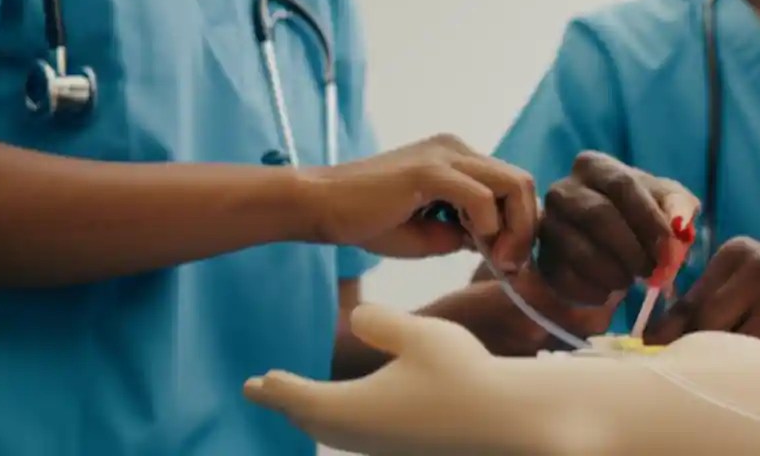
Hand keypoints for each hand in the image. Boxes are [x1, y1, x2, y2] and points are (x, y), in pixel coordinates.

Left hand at [244, 304, 503, 454]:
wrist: (506, 421)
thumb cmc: (462, 374)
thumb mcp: (418, 334)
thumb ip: (380, 322)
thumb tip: (356, 317)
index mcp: (351, 407)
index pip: (296, 396)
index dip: (273, 387)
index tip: (253, 383)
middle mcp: (360, 434)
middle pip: (311, 418)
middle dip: (287, 402)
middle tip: (263, 390)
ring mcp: (384, 447)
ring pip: (334, 431)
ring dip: (314, 414)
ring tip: (302, 403)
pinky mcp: (406, 451)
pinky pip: (357, 437)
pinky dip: (341, 423)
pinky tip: (355, 415)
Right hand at [302, 134, 537, 265]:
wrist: (321, 207)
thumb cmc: (369, 221)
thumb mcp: (431, 234)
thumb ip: (467, 234)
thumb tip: (501, 247)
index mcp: (459, 159)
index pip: (513, 187)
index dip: (522, 226)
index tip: (509, 263)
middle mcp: (458, 150)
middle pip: (522, 183)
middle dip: (527, 229)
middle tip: (510, 265)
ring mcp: (446, 155)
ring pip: (512, 184)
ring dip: (515, 228)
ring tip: (498, 259)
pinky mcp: (429, 170)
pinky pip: (481, 197)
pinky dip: (487, 225)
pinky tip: (471, 243)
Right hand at [537, 151, 700, 305]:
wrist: (609, 245)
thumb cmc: (641, 215)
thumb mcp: (667, 204)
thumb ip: (679, 209)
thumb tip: (680, 226)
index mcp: (594, 166)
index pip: (622, 185)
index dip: (650, 219)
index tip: (670, 249)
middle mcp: (563, 189)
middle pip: (599, 216)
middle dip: (632, 249)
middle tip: (652, 271)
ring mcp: (546, 225)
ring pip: (580, 251)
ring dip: (615, 273)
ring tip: (630, 280)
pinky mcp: (541, 259)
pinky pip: (566, 279)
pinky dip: (595, 291)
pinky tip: (608, 290)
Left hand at [645, 237, 759, 354]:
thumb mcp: (744, 291)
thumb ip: (702, 306)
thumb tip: (650, 339)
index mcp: (739, 253)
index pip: (690, 302)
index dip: (671, 334)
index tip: (653, 353)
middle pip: (708, 325)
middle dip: (705, 349)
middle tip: (710, 362)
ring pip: (737, 347)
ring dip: (740, 361)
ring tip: (756, 357)